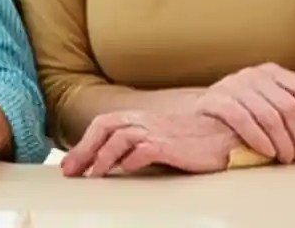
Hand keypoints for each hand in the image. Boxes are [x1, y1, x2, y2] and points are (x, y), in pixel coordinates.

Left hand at [62, 110, 239, 177]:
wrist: (225, 132)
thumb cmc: (191, 139)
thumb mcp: (158, 138)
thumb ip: (136, 144)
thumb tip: (110, 163)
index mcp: (140, 118)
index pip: (103, 124)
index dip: (83, 143)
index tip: (69, 165)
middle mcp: (145, 121)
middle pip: (105, 127)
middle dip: (84, 149)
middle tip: (71, 172)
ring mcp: (159, 132)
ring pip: (120, 137)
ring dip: (103, 156)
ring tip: (93, 175)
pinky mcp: (173, 146)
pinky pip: (146, 149)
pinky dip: (132, 159)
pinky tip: (125, 170)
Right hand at [194, 63, 294, 163]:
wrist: (197, 118)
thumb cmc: (241, 116)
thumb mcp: (270, 105)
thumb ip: (294, 107)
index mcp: (271, 72)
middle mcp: (253, 74)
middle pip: (289, 106)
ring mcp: (233, 85)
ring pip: (269, 115)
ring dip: (282, 142)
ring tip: (284, 157)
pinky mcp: (215, 100)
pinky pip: (243, 120)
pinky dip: (259, 139)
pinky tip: (266, 151)